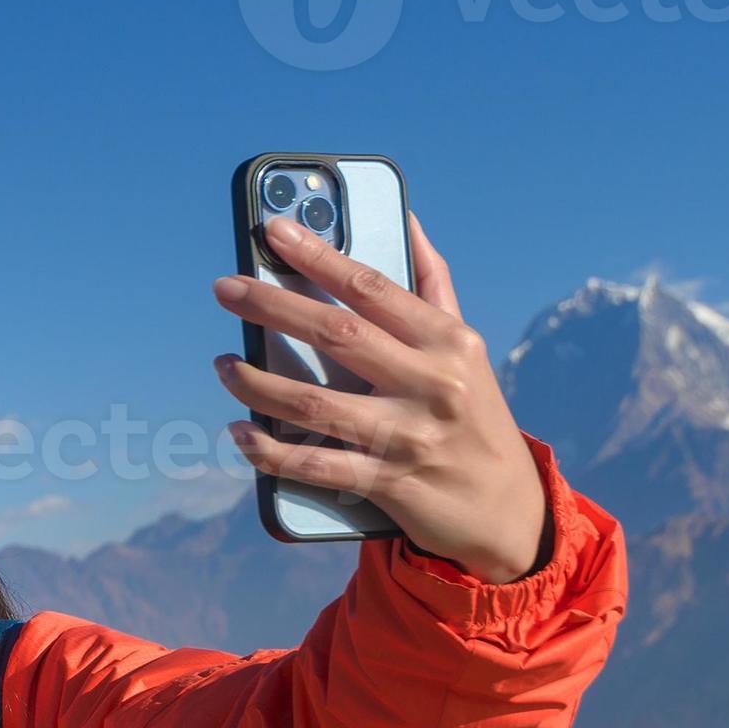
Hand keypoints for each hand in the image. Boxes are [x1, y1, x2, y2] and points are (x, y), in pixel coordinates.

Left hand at [213, 213, 549, 584]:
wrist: (507, 508)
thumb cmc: (473, 412)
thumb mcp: (465, 348)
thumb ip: (431, 284)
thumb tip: (405, 218)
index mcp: (449, 341)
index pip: (372, 287)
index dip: (319, 256)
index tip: (274, 231)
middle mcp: (433, 384)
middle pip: (336, 335)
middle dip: (272, 306)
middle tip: (224, 288)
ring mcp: (410, 437)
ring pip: (313, 404)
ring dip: (256, 382)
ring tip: (222, 364)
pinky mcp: (390, 484)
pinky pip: (313, 465)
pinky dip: (268, 450)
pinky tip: (239, 430)